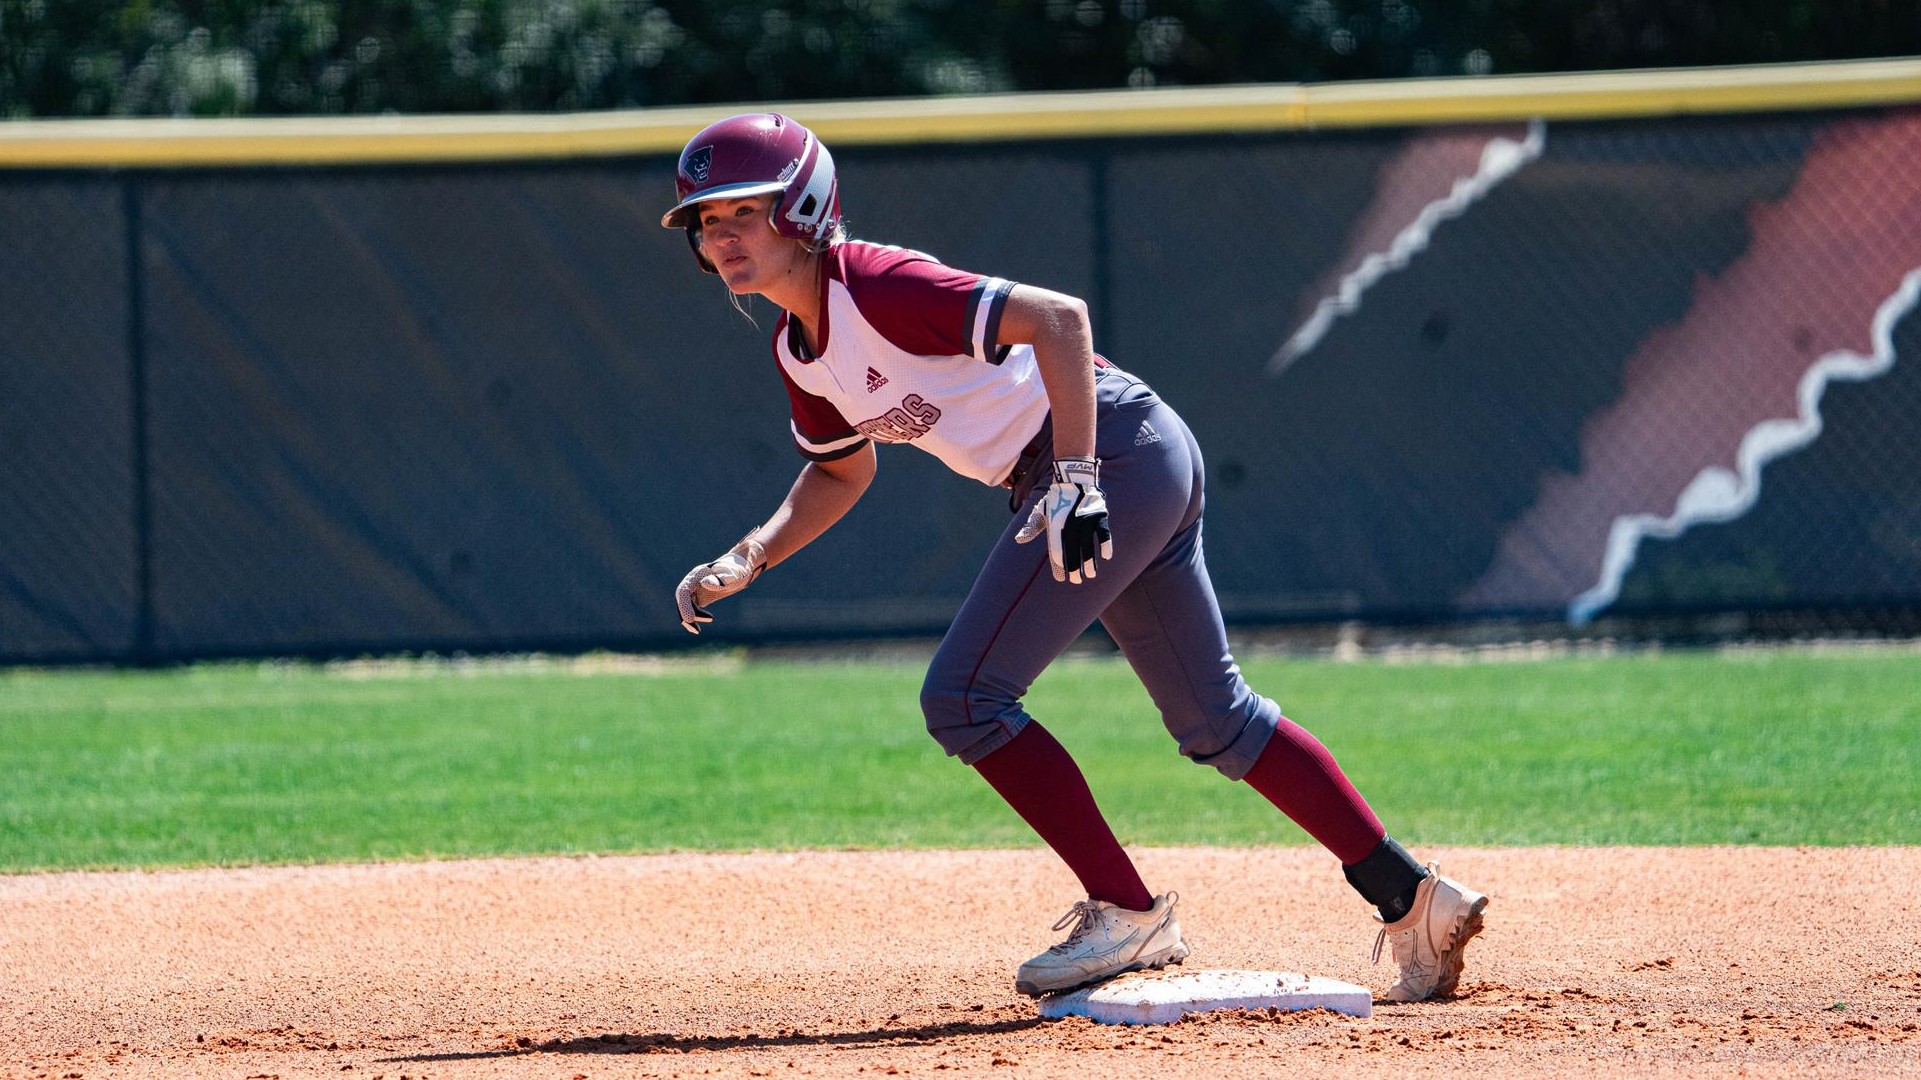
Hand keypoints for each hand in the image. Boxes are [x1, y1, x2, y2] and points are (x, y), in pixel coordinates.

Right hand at [674, 534, 766, 633]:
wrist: (741, 568)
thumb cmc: (738, 570)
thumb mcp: (732, 575)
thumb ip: (721, 579)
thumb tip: (705, 584)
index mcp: (697, 575)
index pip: (683, 591)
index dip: (684, 606)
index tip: (690, 618)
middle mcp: (692, 582)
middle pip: (681, 600)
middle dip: (685, 615)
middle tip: (696, 630)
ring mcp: (695, 589)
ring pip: (685, 606)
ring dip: (689, 619)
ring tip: (698, 631)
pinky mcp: (699, 596)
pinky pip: (692, 608)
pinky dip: (694, 617)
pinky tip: (703, 623)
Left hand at [1014, 456, 1113, 584]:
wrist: (1073, 478)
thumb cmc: (1057, 499)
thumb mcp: (1041, 511)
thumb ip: (1032, 527)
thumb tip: (1019, 540)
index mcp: (1055, 525)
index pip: (1056, 550)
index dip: (1058, 566)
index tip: (1060, 578)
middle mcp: (1070, 524)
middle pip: (1072, 551)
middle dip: (1074, 568)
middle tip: (1076, 581)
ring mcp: (1085, 520)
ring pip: (1088, 545)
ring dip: (1089, 562)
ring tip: (1091, 575)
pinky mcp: (1098, 515)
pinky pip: (1103, 533)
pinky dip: (1105, 545)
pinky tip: (1106, 558)